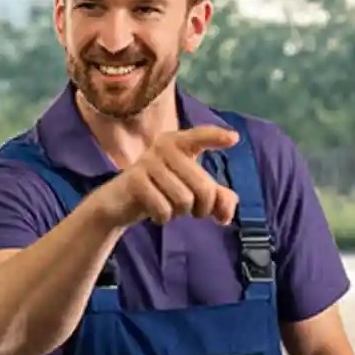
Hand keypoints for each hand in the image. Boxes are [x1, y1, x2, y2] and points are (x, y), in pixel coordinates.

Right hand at [90, 126, 240, 227]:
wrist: (120, 202)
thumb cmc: (163, 191)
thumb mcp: (193, 193)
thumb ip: (217, 199)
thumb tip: (226, 213)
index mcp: (179, 143)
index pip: (200, 136)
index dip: (216, 138)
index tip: (234, 139)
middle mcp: (163, 146)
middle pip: (203, 187)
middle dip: (203, 208)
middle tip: (193, 210)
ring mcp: (147, 161)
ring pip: (184, 200)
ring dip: (181, 212)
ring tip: (170, 207)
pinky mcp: (135, 180)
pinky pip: (164, 208)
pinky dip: (163, 218)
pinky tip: (155, 212)